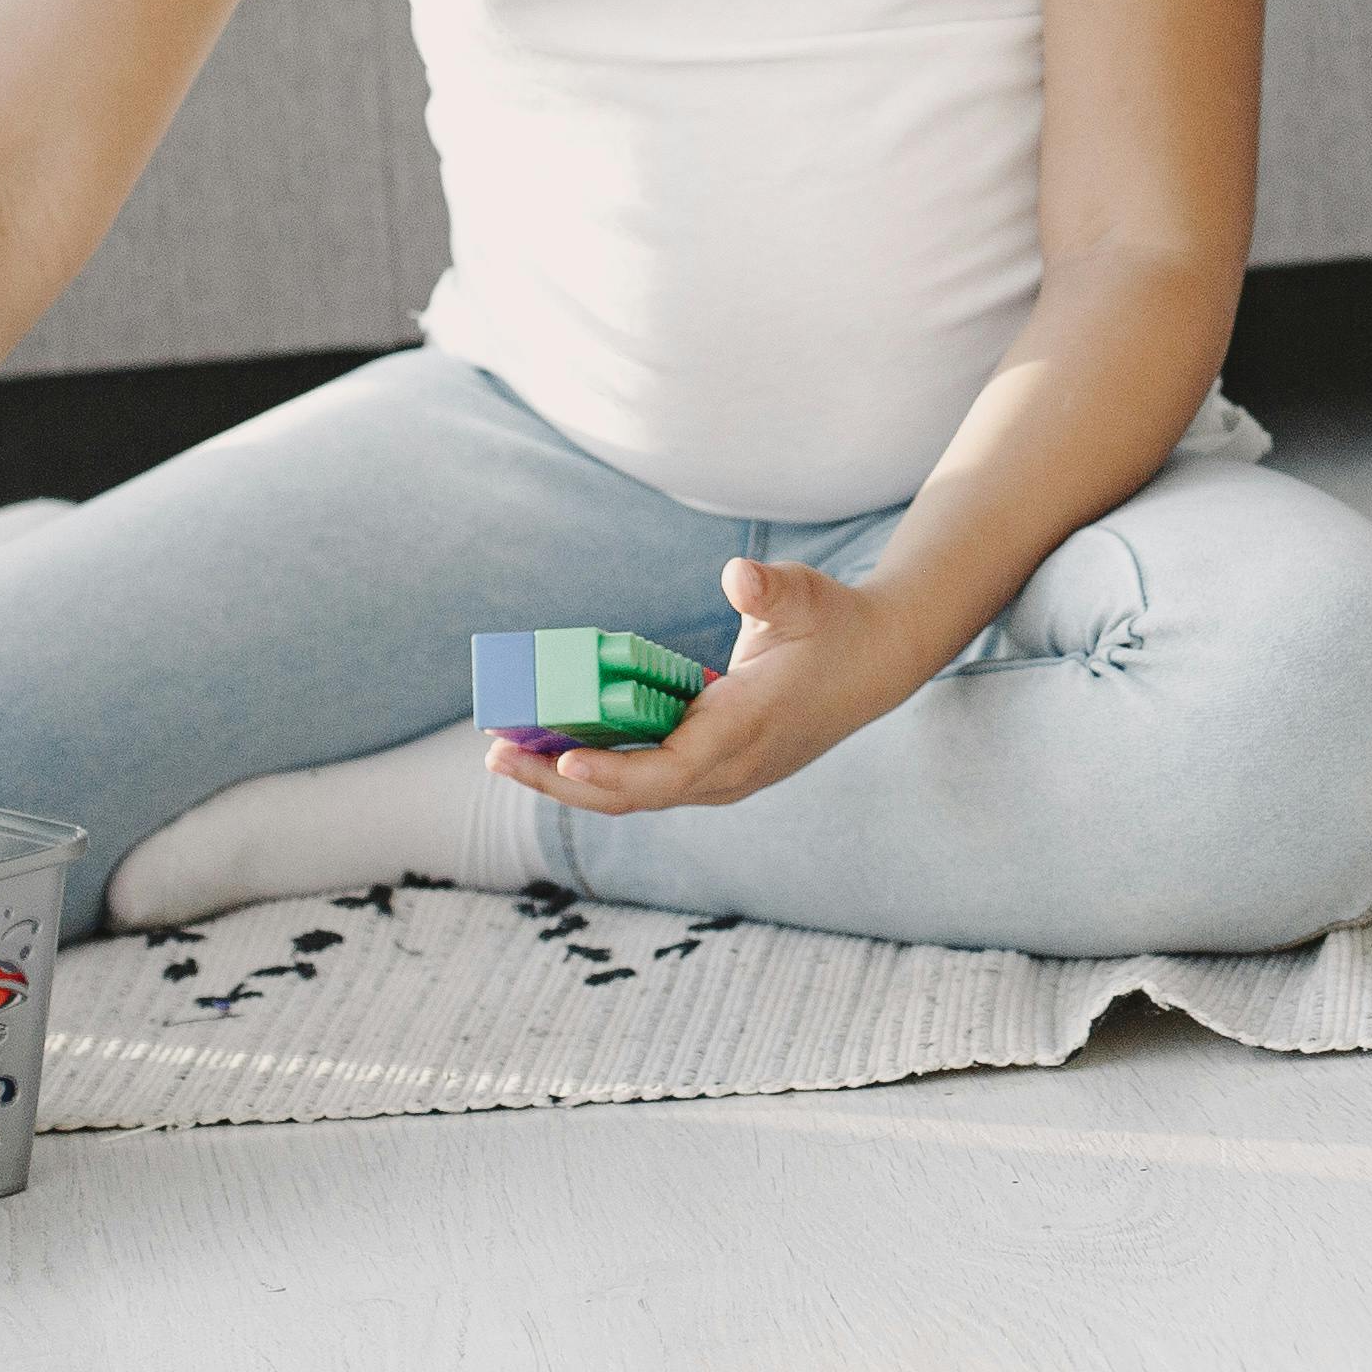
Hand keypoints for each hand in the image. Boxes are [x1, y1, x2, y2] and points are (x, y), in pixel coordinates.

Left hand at [491, 559, 936, 818]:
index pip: (670, 770)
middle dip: (559, 781)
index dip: (614, 772)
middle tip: (494, 755)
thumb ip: (771, 589)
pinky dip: (595, 769)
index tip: (562, 762)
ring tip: (505, 753)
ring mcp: (722, 777)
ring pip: (633, 794)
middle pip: (633, 794)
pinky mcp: (713, 771)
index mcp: (748, 730)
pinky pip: (644, 780)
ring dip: (567, 779)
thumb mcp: (807, 596)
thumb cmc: (835, 624)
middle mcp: (731, 768)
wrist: (877, 664)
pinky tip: (549, 745)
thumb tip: (739, 577)